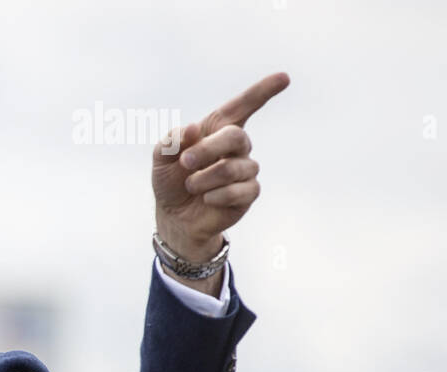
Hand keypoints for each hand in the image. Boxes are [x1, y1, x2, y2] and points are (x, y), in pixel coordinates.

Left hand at [152, 71, 289, 259]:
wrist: (175, 217)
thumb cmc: (171, 181)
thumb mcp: (162, 159)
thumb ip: (171, 141)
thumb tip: (192, 129)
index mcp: (218, 129)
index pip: (244, 105)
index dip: (264, 91)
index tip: (284, 78)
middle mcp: (237, 146)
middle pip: (234, 137)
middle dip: (207, 149)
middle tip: (186, 162)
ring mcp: (245, 169)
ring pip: (232, 168)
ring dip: (204, 178)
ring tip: (191, 186)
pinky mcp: (249, 193)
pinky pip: (238, 191)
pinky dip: (216, 196)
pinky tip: (207, 199)